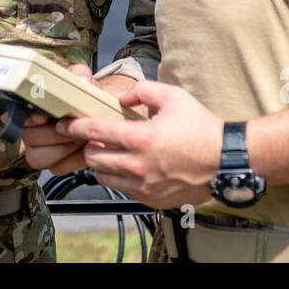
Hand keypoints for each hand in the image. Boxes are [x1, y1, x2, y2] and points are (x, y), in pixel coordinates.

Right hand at [18, 66, 144, 173]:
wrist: (98, 115)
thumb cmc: (83, 96)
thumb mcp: (81, 78)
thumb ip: (79, 73)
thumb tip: (80, 79)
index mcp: (29, 107)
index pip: (17, 115)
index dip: (31, 118)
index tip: (45, 116)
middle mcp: (28, 129)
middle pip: (30, 138)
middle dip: (56, 134)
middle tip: (74, 126)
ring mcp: (38, 149)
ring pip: (38, 158)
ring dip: (63, 148)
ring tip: (79, 137)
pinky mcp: (54, 164)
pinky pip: (56, 168)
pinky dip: (73, 160)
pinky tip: (83, 148)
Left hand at [56, 80, 224, 208]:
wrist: (225, 160)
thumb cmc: (201, 128)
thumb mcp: (173, 97)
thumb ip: (142, 91)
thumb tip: (121, 98)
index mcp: (141, 138)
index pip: (94, 133)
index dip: (73, 127)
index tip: (64, 124)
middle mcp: (139, 165)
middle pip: (93, 158)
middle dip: (89, 146)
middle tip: (95, 137)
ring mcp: (144, 185)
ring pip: (103, 177)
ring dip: (102, 163)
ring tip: (112, 152)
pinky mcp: (151, 198)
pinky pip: (122, 189)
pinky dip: (119, 177)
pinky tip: (130, 166)